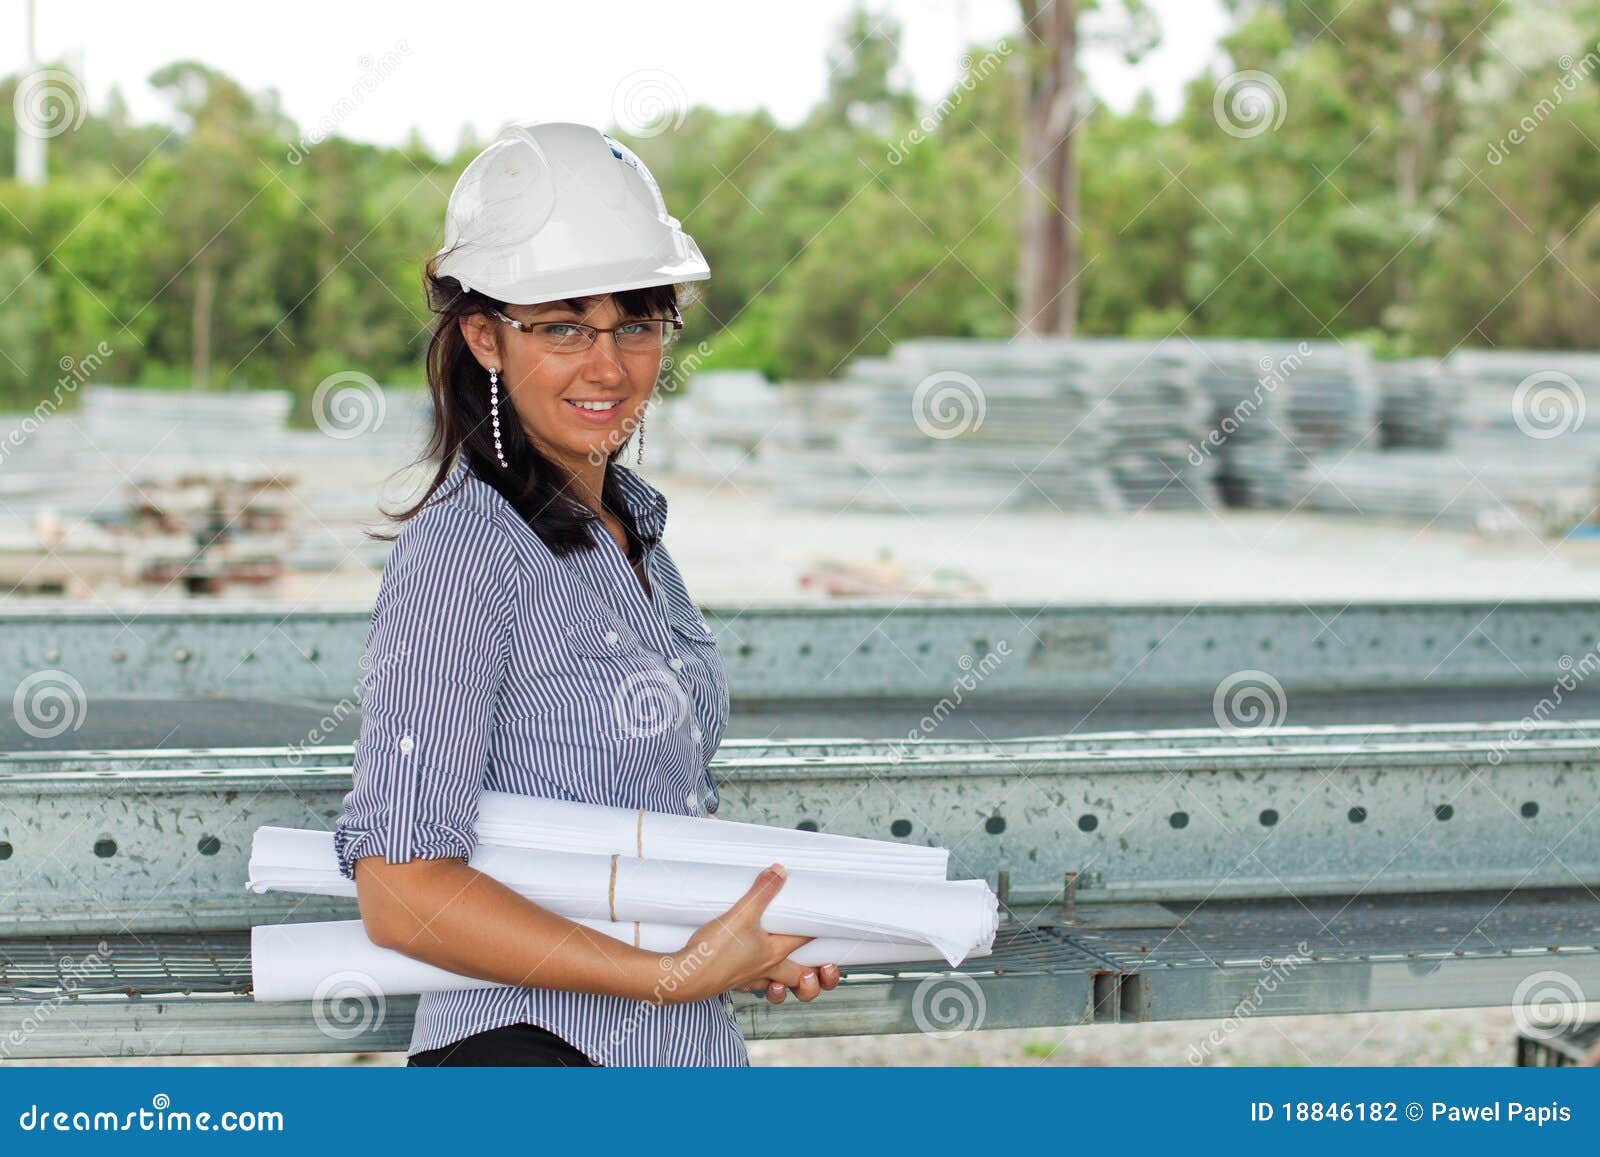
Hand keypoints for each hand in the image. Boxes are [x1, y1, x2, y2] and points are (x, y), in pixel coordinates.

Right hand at [660, 863, 831, 1004]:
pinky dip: (761, 981)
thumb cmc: (713, 955)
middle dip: (814, 974)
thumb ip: (761, 892)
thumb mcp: (740, 915)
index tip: (829, 922)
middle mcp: (767, 968)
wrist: (685, 978)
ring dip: (788, 983)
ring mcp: (750, 977)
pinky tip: (754, 973)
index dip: (819, 930)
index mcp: (774, 953)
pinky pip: (755, 985)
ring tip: (796, 975)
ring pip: (779, 986)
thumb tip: (779, 872)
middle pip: (800, 976)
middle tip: (824, 966)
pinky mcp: (733, 981)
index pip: (806, 940)